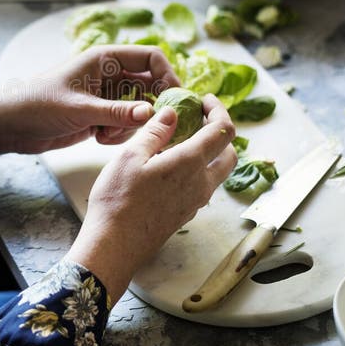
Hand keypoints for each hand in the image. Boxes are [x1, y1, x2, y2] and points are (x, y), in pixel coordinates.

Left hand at [0, 45, 179, 161]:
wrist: (11, 125)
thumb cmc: (38, 104)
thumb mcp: (80, 109)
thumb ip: (117, 112)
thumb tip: (152, 114)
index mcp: (105, 59)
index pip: (150, 57)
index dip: (167, 75)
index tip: (175, 99)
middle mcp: (110, 75)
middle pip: (150, 86)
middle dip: (152, 107)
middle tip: (154, 126)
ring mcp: (106, 96)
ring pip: (139, 109)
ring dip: (130, 125)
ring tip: (106, 134)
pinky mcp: (100, 116)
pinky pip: (124, 125)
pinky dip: (118, 134)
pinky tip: (97, 138)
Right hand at [67, 94, 237, 304]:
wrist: (115, 245)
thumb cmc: (118, 199)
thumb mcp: (130, 156)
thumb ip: (155, 132)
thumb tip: (172, 113)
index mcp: (190, 162)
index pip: (223, 130)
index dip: (218, 110)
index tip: (204, 100)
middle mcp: (201, 183)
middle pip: (230, 153)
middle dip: (220, 132)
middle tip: (198, 119)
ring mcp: (196, 201)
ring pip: (218, 172)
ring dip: (210, 152)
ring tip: (183, 141)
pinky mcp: (186, 214)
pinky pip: (202, 187)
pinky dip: (198, 170)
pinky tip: (171, 166)